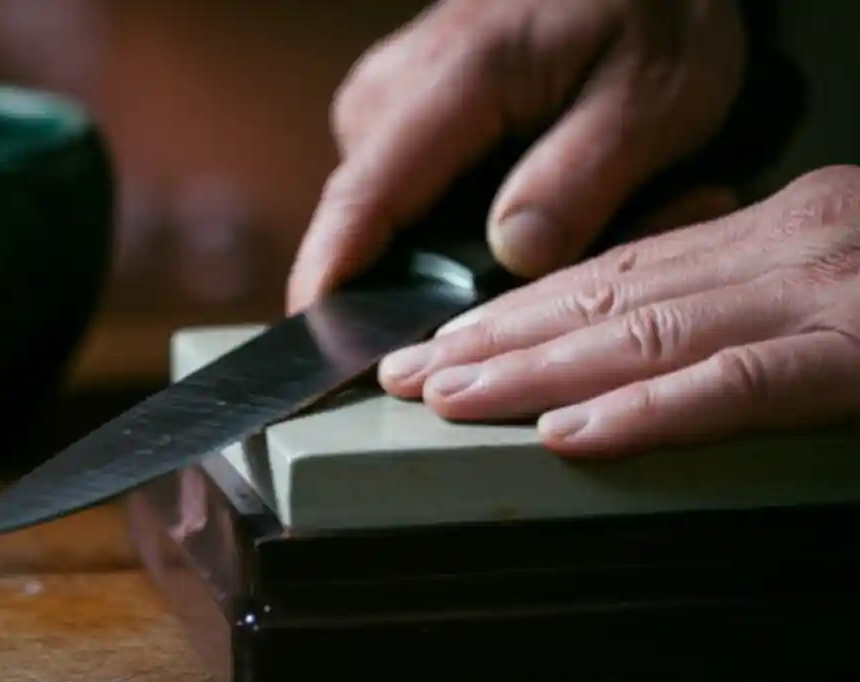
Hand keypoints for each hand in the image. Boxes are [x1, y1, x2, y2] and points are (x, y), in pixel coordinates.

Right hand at [286, 0, 747, 313]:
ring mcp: (386, 98)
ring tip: (566, 230)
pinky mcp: (396, 112)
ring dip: (453, 253)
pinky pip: (403, 193)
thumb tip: (513, 258)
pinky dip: (456, 224)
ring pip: (387, 213)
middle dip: (431, 280)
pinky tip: (528, 210)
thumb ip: (581, 177)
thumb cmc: (654, 14)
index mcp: (453, 75)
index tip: (320, 353)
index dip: (333, 281)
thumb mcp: (655, 95)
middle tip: (545, 285)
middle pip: (369, 220)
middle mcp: (391, 89)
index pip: (364, 196)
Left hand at [377, 166, 859, 456]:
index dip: (521, 309)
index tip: (445, 341)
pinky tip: (565, 431)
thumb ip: (753, 300)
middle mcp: (785, 246)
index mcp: (776, 228)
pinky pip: (736, 385)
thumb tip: (666, 337)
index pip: (621, 269)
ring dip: (533, 370)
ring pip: (646, 333)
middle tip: (408, 373)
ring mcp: (822, 297)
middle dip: (496, 340)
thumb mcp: (838, 277)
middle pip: (610, 297)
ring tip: (447, 398)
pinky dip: (645, 409)